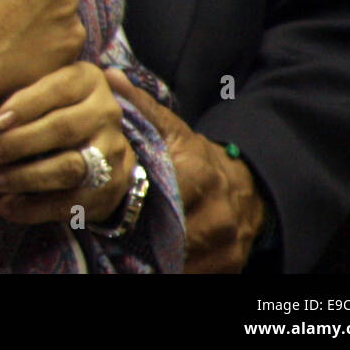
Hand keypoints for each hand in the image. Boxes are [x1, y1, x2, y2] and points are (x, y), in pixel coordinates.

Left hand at [0, 62, 133, 223]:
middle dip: (18, 144)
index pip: (57, 90)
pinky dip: (34, 209)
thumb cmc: (55, 105)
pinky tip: (4, 207)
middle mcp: (106, 113)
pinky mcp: (109, 188)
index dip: (25, 106)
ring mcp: (112, 152)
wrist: (102, 140)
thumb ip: (21, 92)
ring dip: (24, 178)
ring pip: (68, 168)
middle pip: (62, 129)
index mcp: (87, 80)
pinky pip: (70, 203)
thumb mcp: (44, 86)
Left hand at [105, 68, 264, 271]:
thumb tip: (108, 76)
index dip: (128, 201)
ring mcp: (226, 244)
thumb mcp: (172, 128)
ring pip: (176, 259)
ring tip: (121, 246)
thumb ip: (141, 106)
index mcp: (199, 173)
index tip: (102, 202)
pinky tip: (147, 260)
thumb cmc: (197, 157)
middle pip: (165, 233)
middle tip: (106, 229)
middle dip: (135, 233)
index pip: (157, 194)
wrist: (247, 187)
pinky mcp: (229, 267)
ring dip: (149, 255)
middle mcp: (217, 213)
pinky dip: (167, 267)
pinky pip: (191, 273)